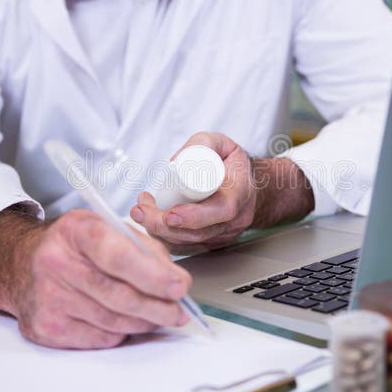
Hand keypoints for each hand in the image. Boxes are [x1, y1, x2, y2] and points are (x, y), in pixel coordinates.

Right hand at [0, 207, 191, 348]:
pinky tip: (127, 322)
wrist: (18, 265)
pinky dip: (121, 332)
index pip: (118, 255)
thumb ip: (142, 247)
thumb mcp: (104, 227)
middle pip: (119, 295)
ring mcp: (48, 298)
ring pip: (113, 321)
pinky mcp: (45, 327)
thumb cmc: (72, 245)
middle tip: (179, 310)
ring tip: (160, 316)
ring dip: (144, 322)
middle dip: (158, 306)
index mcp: (75, 231)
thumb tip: (174, 279)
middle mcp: (56, 263)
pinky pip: (100, 337)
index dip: (153, 274)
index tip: (180, 286)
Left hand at [129, 132, 315, 250]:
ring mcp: (223, 234)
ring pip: (189, 243)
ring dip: (159, 231)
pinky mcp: (211, 242)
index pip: (221, 210)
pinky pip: (187, 247)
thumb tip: (177, 161)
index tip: (170, 214)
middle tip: (142, 211)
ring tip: (141, 212)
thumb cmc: (232, 164)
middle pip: (198, 232)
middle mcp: (234, 219)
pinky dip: (165, 240)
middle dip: (164, 225)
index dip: (195, 215)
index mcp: (239, 192)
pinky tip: (149, 225)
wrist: (250, 185)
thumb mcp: (220, 143)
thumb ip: (201, 145)